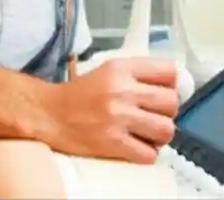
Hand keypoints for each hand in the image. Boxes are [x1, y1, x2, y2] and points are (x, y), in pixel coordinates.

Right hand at [41, 57, 179, 162]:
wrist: (50, 115)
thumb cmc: (79, 95)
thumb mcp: (107, 71)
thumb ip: (137, 75)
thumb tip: (173, 87)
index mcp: (121, 69)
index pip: (169, 72)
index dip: (171, 84)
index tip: (162, 92)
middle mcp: (122, 91)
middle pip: (171, 102)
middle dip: (166, 112)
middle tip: (152, 115)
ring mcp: (119, 118)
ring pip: (166, 130)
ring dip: (159, 135)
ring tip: (146, 133)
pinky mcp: (114, 143)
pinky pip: (149, 154)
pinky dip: (146, 154)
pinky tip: (135, 146)